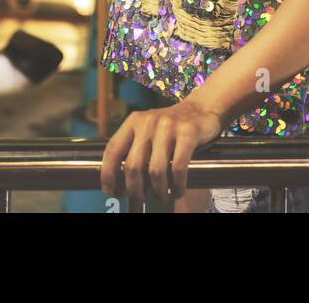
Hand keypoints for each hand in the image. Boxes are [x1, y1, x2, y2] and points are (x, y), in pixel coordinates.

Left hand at [100, 99, 222, 208]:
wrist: (201, 108)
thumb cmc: (170, 127)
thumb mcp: (147, 129)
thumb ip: (134, 148)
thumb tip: (120, 183)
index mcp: (134, 121)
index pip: (113, 149)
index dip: (108, 174)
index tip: (110, 191)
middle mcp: (149, 122)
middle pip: (133, 165)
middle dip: (135, 190)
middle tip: (139, 201)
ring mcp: (169, 126)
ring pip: (155, 170)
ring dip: (158, 191)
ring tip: (161, 197)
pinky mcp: (188, 132)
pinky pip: (178, 167)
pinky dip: (177, 185)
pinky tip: (177, 190)